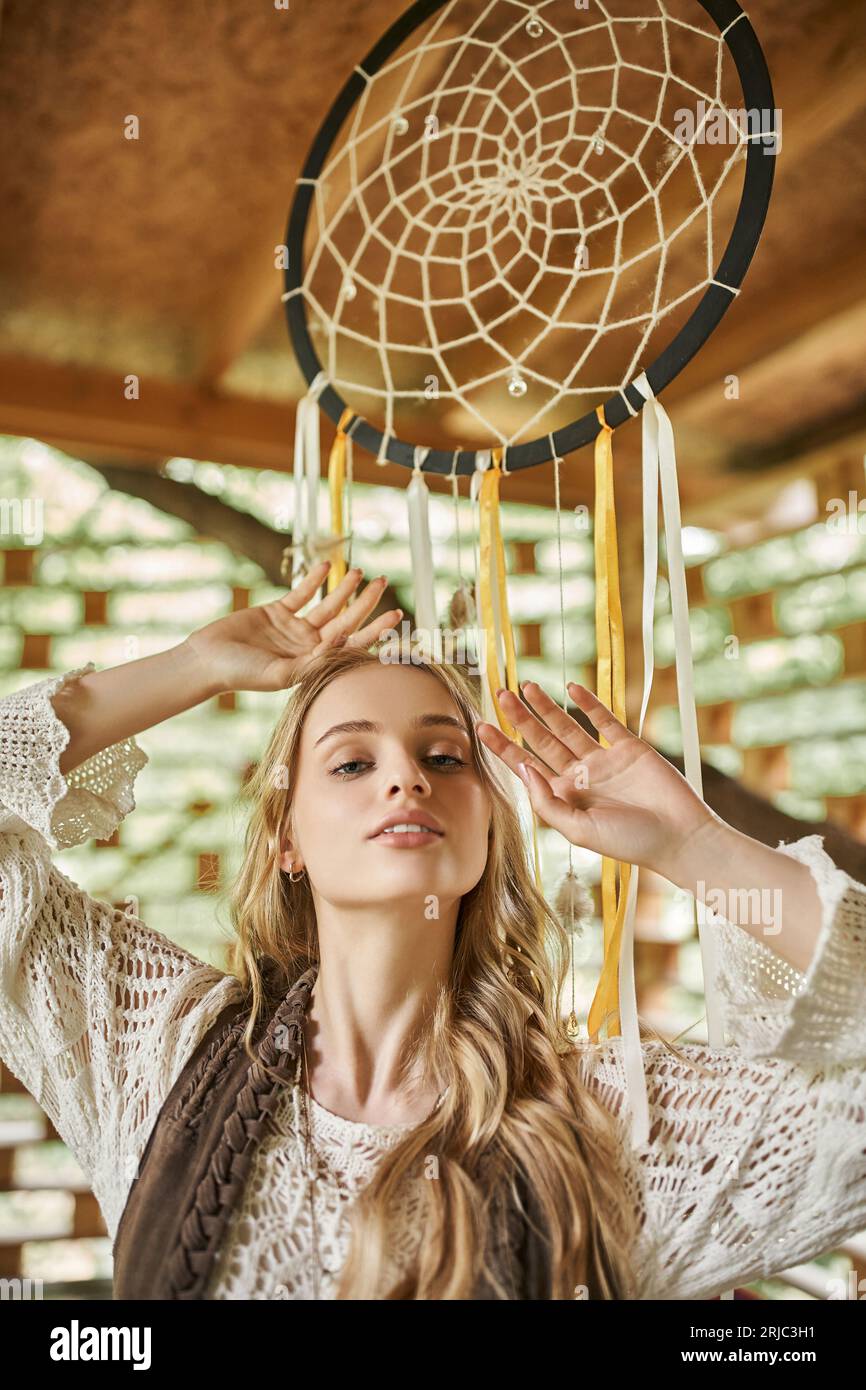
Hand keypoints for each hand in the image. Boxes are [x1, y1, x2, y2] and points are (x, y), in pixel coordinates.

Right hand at [183, 562, 401, 693]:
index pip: (352, 646)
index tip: (395, 616)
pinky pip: (301, 594)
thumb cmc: (241, 674)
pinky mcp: (277, 612)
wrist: (206, 661)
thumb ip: (309, 664)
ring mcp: (294, 629)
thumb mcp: (278, 674)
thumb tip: (340, 650)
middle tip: (382, 583)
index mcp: (314, 665)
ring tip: (359, 571)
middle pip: (344, 621)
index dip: (374, 630)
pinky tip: (326, 566)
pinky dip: (312, 580)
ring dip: (342, 588)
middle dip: (365, 603)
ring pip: (326, 605)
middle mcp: (309, 647)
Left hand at [476, 680, 717, 876]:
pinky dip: (589, 704)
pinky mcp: (629, 748)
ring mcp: (604, 761)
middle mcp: (580, 777)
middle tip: (500, 694)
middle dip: (520, 719)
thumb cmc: (631, 843)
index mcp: (565, 798)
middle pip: (541, 741)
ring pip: (568, 728)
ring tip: (526, 686)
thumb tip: (524, 769)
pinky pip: (605, 721)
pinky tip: (572, 689)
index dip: (502, 748)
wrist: (679, 837)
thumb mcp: (579, 830)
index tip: (479, 727)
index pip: (526, 767)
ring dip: (547, 708)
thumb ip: (548, 802)